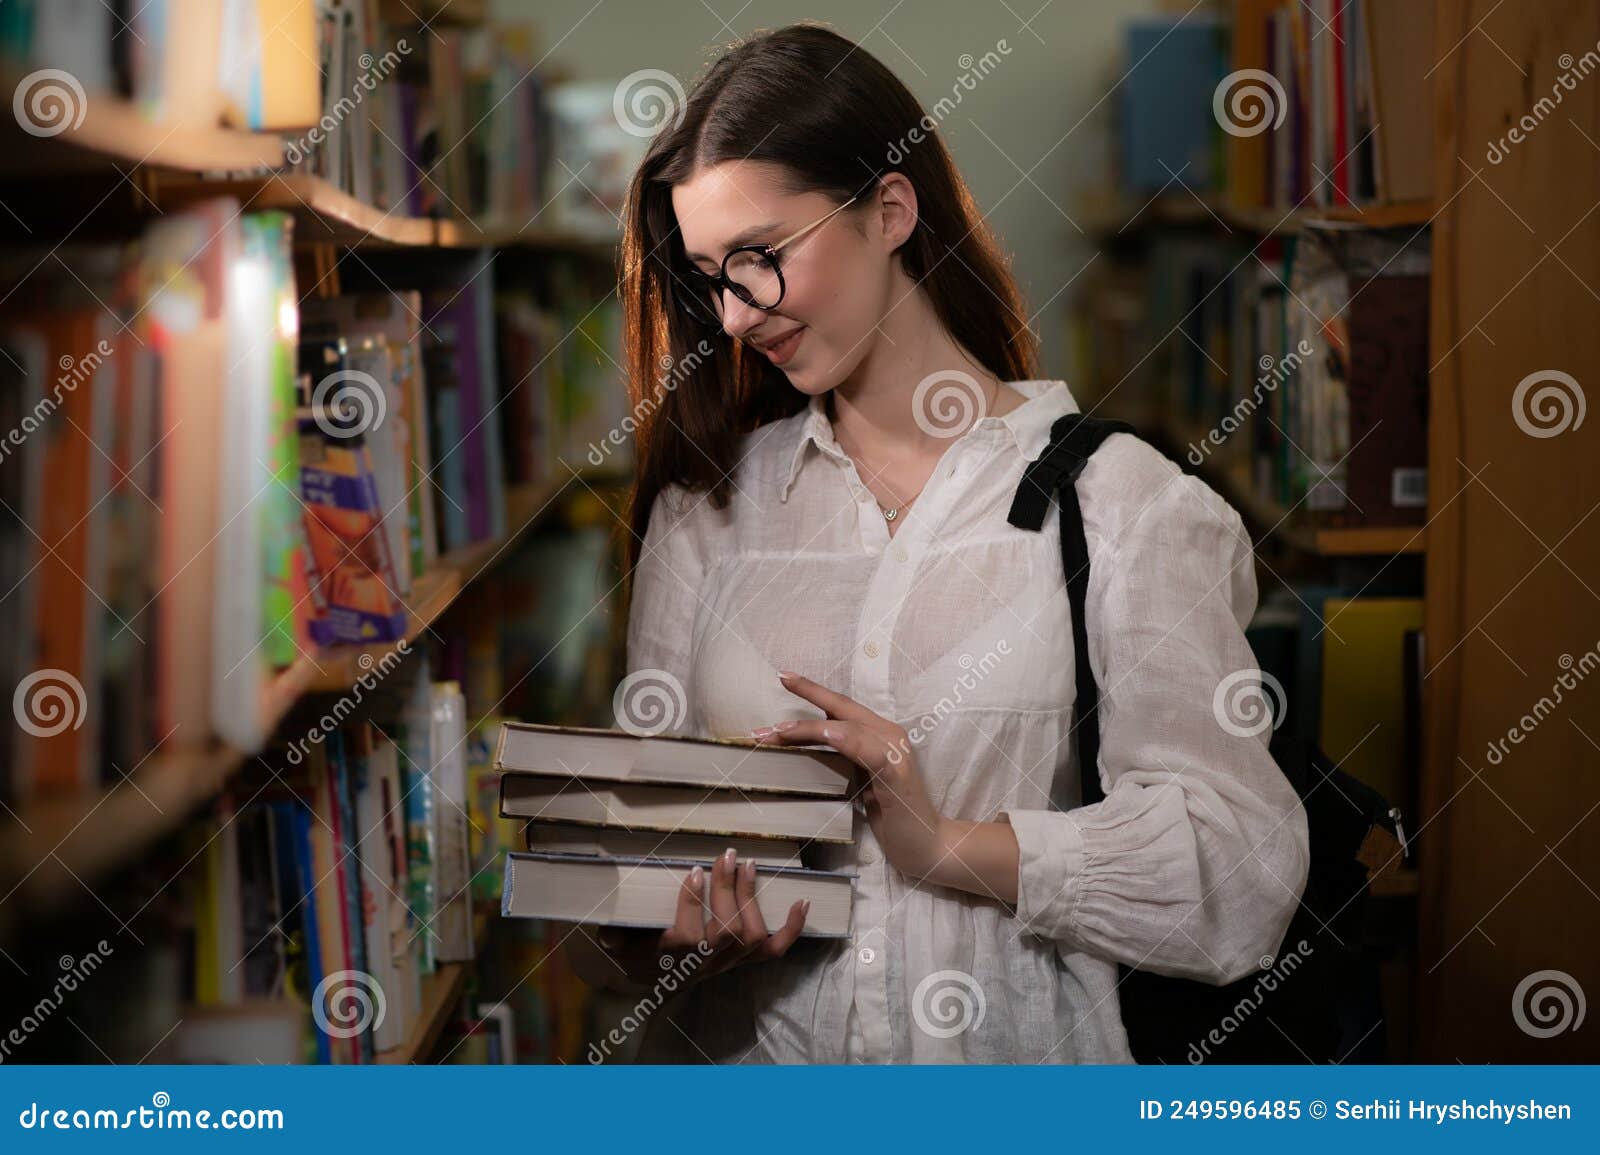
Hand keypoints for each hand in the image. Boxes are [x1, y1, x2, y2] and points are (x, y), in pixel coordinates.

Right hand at [590, 847, 808, 992]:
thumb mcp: (619, 943)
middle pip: (725, 933)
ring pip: (749, 937)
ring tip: (747, 864)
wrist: (658, 978)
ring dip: (751, 897)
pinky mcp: (746, 960)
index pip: (686, 936)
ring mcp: (729, 963)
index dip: (692, 903)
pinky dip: (791, 928)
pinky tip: (801, 902)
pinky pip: (774, 950)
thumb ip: (613, 933)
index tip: (695, 871)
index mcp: (672, 958)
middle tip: (725, 856)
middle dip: (727, 891)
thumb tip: (605, 922)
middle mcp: (705, 964)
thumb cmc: (638, 950)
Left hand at [751, 670, 948, 878]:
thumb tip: (809, 745)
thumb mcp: (861, 780)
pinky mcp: (897, 776)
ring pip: (849, 728)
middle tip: (773, 696)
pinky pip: (871, 753)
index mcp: (880, 734)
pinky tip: (830, 735)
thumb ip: (845, 757)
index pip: (843, 707)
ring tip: (779, 730)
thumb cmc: (892, 815)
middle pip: (842, 710)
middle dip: (806, 699)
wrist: (927, 846)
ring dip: (812, 728)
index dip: (814, 691)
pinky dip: (850, 740)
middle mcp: (889, 735)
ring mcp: (895, 754)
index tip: (784, 677)